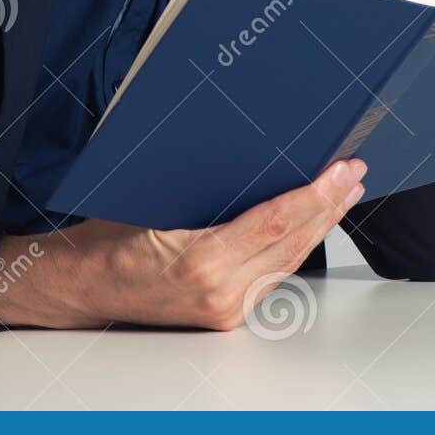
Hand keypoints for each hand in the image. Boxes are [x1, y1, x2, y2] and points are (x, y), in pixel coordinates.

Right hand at [0, 158, 366, 329]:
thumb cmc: (106, 235)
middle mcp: (219, 292)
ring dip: (320, 225)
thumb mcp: (147, 193)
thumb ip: (190, 169)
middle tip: (354, 172)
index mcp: (199, 260)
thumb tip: (215, 119)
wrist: (80, 286)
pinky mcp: (227, 315)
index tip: (341, 171)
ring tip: (344, 192)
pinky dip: (296, 245)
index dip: (315, 196)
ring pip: (289, 261)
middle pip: (292, 243)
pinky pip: (272, 275)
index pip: (275, 223)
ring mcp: (225, 309)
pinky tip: (311, 223)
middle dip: (329, 205)